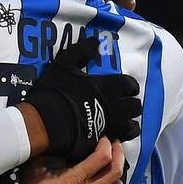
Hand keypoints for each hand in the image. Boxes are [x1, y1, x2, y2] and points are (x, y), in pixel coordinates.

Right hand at [20, 138, 125, 183]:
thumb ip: (44, 155)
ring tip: (114, 177)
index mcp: (74, 179)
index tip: (104, 140)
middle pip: (114, 173)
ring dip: (118, 183)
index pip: (101, 158)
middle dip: (119, 156)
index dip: (106, 146)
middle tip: (116, 148)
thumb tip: (51, 142)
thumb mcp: (32, 171)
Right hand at [23, 36, 142, 162]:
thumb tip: (95, 41)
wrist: (47, 121)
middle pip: (135, 107)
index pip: (130, 85)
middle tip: (123, 104)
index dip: (130, 86)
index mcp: (108, 87)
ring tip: (122, 123)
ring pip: (132, 128)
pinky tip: (110, 138)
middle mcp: (114, 107)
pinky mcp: (101, 141)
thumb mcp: (64, 65)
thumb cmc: (56, 91)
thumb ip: (81, 52)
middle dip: (132, 104)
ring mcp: (110, 126)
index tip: (126, 88)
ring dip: (129, 124)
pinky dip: (117, 140)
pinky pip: (117, 143)